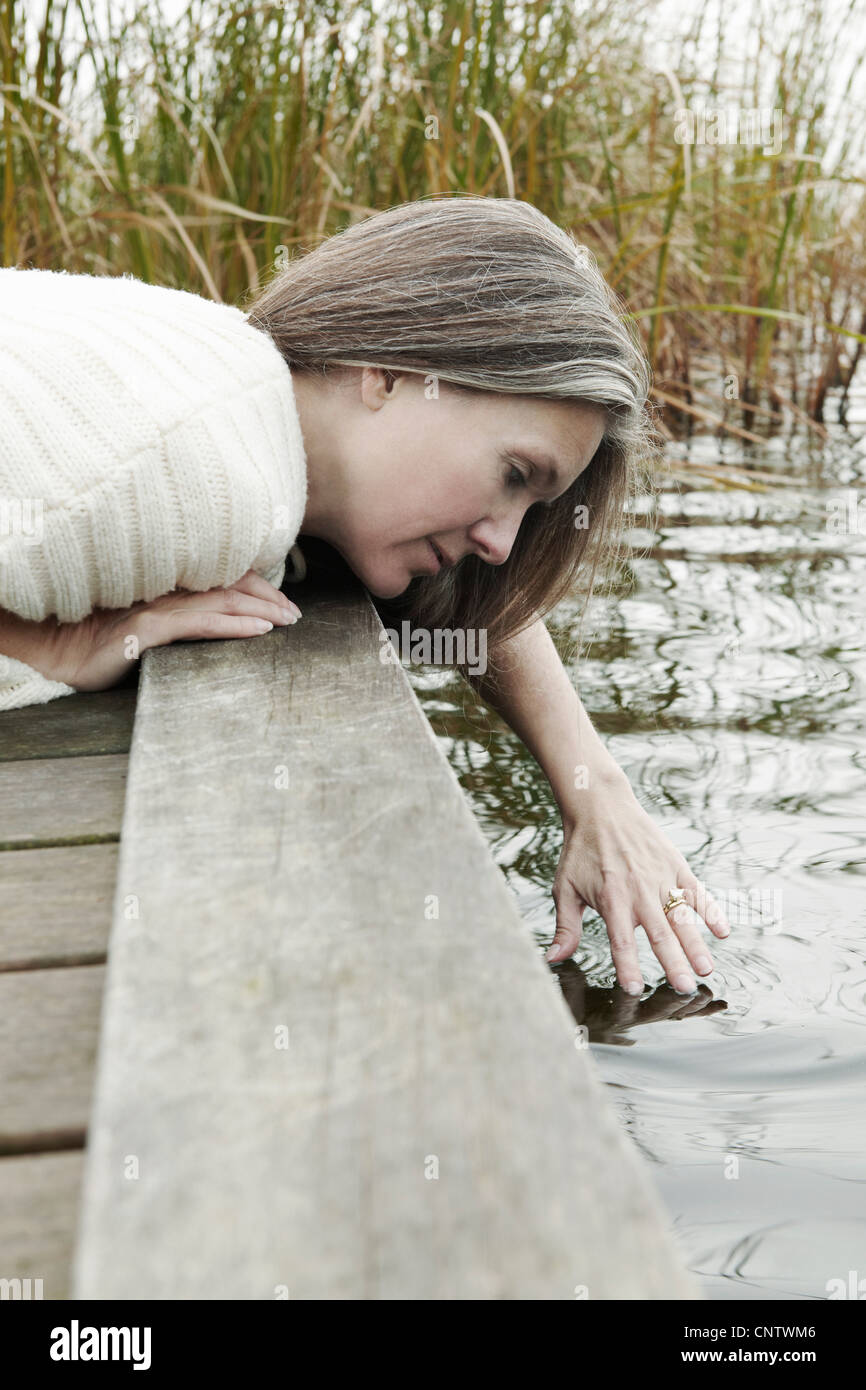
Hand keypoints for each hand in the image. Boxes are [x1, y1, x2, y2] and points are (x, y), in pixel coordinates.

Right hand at [26, 569, 301, 692]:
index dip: (258, 588)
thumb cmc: (103, 643)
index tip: (285, 604)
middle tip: (297, 614)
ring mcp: (158, 607)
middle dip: (268, 598)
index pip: (225, 579)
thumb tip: (224, 623)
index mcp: (170, 587)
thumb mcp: (150, 628)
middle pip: (230, 587)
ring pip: (222, 603)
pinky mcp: (148, 629)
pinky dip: (235, 625)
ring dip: (261, 610)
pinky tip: (259, 630)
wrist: (60, 655)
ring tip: (288, 621)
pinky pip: (201, 624)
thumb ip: (182, 618)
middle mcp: (167, 590)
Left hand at [545, 776, 730, 994]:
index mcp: (611, 898)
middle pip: (658, 933)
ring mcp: (661, 877)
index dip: (627, 965)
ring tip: (706, 969)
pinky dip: (711, 910)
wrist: (601, 807)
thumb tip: (553, 958)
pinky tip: (723, 932)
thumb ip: (565, 926)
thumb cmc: (581, 850)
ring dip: (695, 944)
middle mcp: (639, 890)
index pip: (621, 940)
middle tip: (683, 988)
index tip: (634, 989)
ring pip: (682, 916)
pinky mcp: (676, 865)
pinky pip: (697, 891)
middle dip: (672, 963)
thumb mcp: (565, 887)